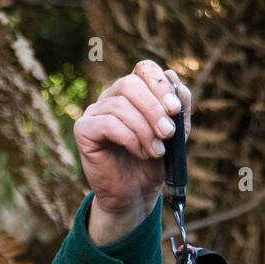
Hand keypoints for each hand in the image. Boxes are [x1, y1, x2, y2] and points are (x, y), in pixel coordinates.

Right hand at [73, 60, 192, 231]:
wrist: (136, 194)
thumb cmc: (153, 163)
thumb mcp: (176, 134)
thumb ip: (180, 107)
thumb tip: (173, 76)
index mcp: (134, 93)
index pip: (144, 69)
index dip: (160, 84)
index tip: (175, 109)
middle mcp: (111, 97)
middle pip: (130, 83)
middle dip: (153, 109)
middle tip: (168, 134)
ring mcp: (95, 112)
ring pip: (120, 105)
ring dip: (144, 130)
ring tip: (156, 152)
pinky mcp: (84, 130)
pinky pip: (107, 123)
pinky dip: (129, 138)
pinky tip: (140, 153)